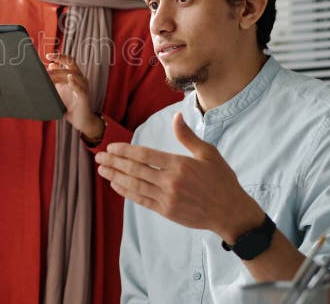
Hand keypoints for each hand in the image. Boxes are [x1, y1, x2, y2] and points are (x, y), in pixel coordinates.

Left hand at [46, 53, 104, 139]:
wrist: (80, 120)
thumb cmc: (70, 104)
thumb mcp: (60, 89)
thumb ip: (56, 78)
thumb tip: (50, 65)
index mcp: (74, 75)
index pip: (68, 61)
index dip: (59, 57)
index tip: (48, 55)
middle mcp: (80, 78)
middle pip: (71, 64)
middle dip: (58, 64)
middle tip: (45, 69)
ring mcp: (83, 87)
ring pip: (73, 75)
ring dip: (60, 74)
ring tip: (50, 77)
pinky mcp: (84, 96)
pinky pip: (80, 87)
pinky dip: (74, 82)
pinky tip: (69, 78)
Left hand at [95, 112, 263, 242]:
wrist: (230, 212)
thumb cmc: (222, 180)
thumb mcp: (208, 153)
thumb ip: (188, 136)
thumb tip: (175, 117)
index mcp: (179, 164)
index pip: (145, 155)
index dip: (125, 151)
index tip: (111, 147)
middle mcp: (170, 181)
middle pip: (135, 170)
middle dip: (114, 162)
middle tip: (98, 157)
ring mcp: (167, 198)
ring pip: (134, 185)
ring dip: (115, 176)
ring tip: (101, 170)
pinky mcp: (166, 211)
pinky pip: (140, 200)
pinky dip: (126, 192)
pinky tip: (115, 185)